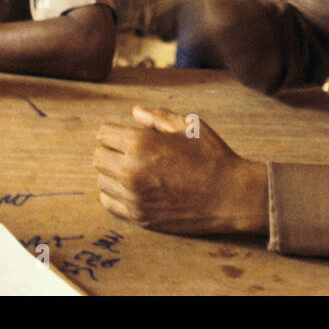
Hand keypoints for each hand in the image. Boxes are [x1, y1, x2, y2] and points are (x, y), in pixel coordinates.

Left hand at [94, 107, 267, 234]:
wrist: (230, 196)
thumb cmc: (212, 156)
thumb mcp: (189, 126)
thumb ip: (157, 116)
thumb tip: (135, 112)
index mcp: (140, 143)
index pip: (103, 134)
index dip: (115, 131)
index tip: (127, 135)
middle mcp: (131, 170)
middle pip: (98, 157)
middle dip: (112, 151)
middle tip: (130, 152)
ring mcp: (133, 196)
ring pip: (102, 180)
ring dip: (113, 173)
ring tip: (135, 170)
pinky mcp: (139, 216)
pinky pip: (109, 202)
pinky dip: (115, 194)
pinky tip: (132, 188)